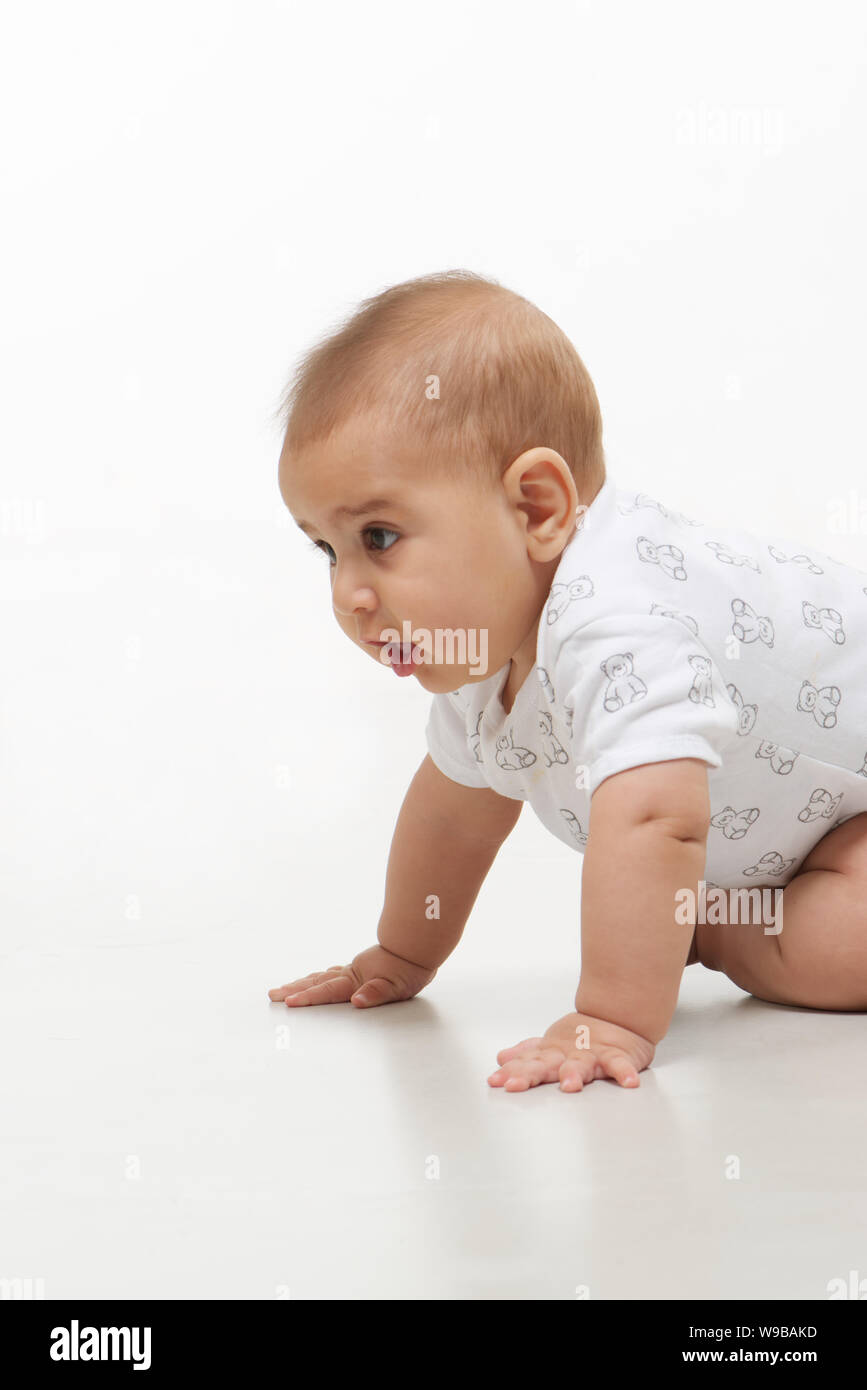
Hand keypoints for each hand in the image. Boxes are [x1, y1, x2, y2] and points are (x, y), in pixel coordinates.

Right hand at [268, 943, 436, 1008]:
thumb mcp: (399, 986)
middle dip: (293, 990)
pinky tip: (315, 979)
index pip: (327, 992)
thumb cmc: (409, 969)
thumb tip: (357, 1001)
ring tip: (283, 989)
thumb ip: (377, 993)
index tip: (288, 1003)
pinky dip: (318, 978)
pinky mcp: (358, 968)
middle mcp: (349, 974)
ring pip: (321, 977)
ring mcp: (352, 970)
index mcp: (356, 981)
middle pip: (316, 982)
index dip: (308, 998)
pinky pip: (331, 974)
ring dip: (301, 983)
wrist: (417, 945)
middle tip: (272, 996)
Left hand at [488, 1010, 655, 1092]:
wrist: (618, 1015)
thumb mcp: (552, 1046)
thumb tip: (501, 1058)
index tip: (495, 1081)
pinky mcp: (617, 1055)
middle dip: (528, 1075)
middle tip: (513, 1085)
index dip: (511, 1071)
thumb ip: (528, 1054)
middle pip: (545, 1065)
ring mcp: (592, 1054)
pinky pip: (621, 1065)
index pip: (527, 1063)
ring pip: (581, 1065)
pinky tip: (629, 1082)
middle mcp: (568, 1054)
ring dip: (575, 1074)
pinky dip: (625, 1072)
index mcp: (552, 1054)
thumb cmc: (583, 1037)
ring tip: (570, 1086)